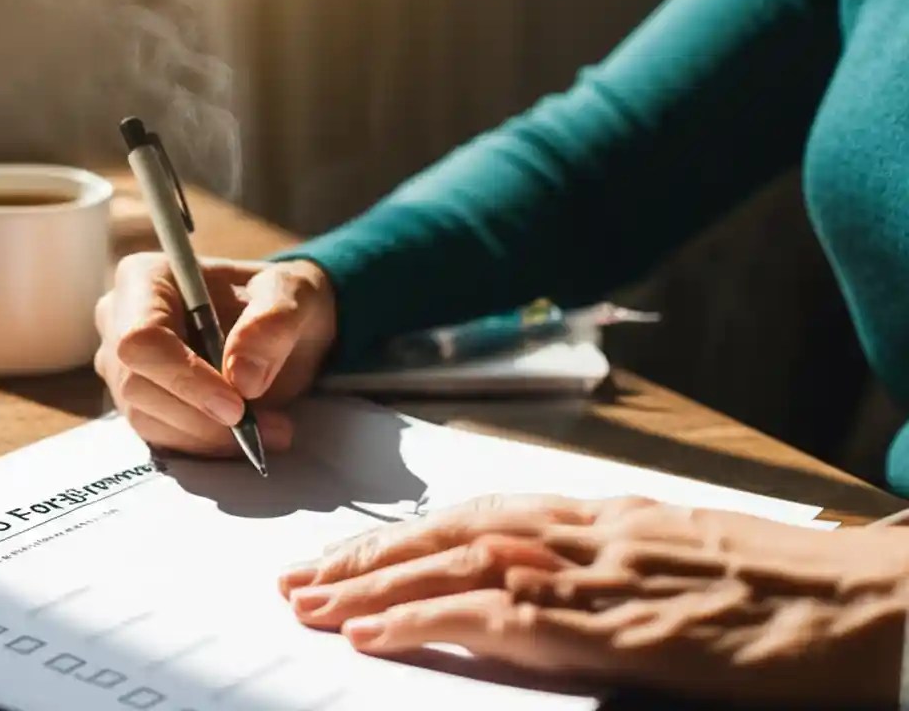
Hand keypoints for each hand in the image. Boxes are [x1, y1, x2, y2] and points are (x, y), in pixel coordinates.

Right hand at [94, 253, 335, 455]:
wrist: (279, 328)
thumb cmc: (278, 300)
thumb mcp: (294, 294)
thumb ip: (274, 322)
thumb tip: (242, 376)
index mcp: (145, 278)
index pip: (141, 338)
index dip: (184, 377)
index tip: (236, 405)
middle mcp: (120, 320)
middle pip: (137, 385)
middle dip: (201, 416)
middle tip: (263, 426)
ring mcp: (122, 366)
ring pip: (146, 418)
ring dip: (208, 437)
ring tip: (268, 430)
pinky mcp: (138, 402)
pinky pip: (159, 436)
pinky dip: (204, 445)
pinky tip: (243, 437)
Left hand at [279, 494, 908, 706]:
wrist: (863, 603)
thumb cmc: (780, 586)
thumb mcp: (677, 554)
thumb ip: (603, 555)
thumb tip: (535, 575)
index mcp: (597, 513)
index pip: (472, 515)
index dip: (401, 533)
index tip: (345, 553)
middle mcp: (581, 531)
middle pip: (444, 534)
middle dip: (363, 557)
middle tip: (295, 578)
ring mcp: (591, 575)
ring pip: (452, 568)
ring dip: (370, 587)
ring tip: (307, 605)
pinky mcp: (608, 629)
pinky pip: (493, 619)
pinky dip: (421, 621)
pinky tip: (369, 633)